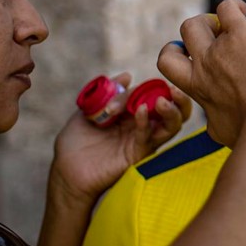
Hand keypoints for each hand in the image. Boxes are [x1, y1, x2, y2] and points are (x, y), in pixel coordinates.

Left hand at [48, 71, 191, 207]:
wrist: (66, 170)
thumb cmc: (75, 142)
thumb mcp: (90, 109)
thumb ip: (108, 92)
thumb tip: (128, 76)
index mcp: (134, 114)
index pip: (154, 95)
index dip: (144, 87)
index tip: (126, 84)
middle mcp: (143, 126)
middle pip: (174, 111)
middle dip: (179, 98)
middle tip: (173, 88)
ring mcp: (142, 141)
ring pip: (171, 126)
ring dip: (171, 111)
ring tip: (162, 101)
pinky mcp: (136, 155)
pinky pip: (148, 138)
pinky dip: (145, 122)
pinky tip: (139, 110)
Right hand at [157, 0, 245, 146]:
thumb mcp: (227, 135)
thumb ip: (218, 125)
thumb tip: (215, 129)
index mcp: (201, 98)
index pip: (180, 83)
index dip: (186, 73)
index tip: (203, 74)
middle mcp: (202, 75)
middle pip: (168, 54)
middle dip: (181, 47)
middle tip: (207, 45)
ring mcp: (217, 52)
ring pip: (191, 26)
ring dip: (207, 23)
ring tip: (230, 25)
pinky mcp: (238, 34)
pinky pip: (225, 8)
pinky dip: (233, 7)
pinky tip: (243, 11)